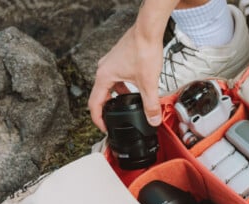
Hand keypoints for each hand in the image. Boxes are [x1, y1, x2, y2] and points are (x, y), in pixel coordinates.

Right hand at [88, 0, 178, 131]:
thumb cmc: (144, 50)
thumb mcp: (148, 83)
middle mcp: (102, 69)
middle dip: (107, 109)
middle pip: (99, 96)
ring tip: (126, 105)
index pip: (94, 104)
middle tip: (114, 120)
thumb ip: (150, 104)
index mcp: (104, 77)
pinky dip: (121, 86)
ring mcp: (109, 63)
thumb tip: (153, 120)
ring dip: (115, 97)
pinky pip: (114, 77)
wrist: (148, 30)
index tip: (105, 128)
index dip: (98, 120)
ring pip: (108, 86)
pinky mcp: (117, 59)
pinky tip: (133, 89)